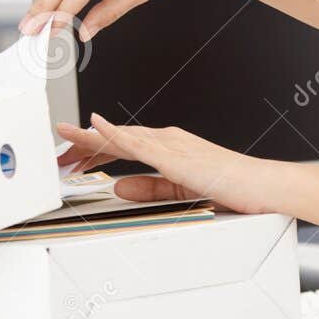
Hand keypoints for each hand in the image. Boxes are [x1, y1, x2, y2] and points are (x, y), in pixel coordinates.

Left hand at [56, 113, 277, 212]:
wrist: (261, 186)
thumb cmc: (234, 187)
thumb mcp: (182, 192)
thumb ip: (150, 188)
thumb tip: (118, 186)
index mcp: (170, 148)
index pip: (124, 147)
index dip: (94, 148)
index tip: (72, 154)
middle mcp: (168, 140)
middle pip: (116, 138)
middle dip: (83, 142)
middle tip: (56, 144)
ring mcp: (171, 145)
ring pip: (121, 137)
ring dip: (90, 136)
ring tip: (63, 134)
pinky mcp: (175, 155)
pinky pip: (138, 143)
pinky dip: (114, 133)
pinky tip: (95, 127)